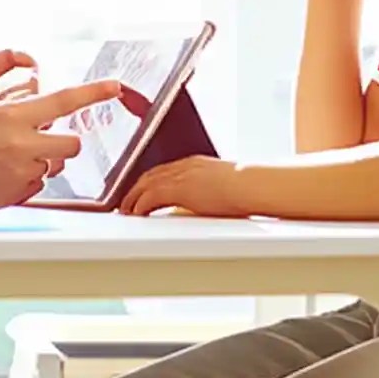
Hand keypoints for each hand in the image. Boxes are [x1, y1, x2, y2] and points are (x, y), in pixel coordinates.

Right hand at [0, 79, 120, 211]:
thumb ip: (18, 110)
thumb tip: (44, 108)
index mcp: (12, 115)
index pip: (64, 101)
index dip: (94, 92)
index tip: (115, 87)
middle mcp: (21, 145)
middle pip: (72, 145)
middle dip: (65, 142)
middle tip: (46, 138)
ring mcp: (19, 174)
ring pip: (53, 168)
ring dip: (42, 161)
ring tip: (8, 157)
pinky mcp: (14, 196)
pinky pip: (37, 187)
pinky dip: (26, 180)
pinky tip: (0, 173)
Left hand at [119, 156, 252, 216]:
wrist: (252, 185)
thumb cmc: (247, 189)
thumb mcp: (222, 188)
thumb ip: (207, 194)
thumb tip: (202, 206)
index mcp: (195, 164)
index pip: (164, 171)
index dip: (149, 182)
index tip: (142, 192)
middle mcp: (184, 166)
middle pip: (150, 175)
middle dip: (136, 189)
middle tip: (126, 202)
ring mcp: (180, 176)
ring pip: (145, 184)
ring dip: (133, 198)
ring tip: (126, 210)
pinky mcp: (179, 189)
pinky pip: (150, 197)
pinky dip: (139, 205)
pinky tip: (136, 213)